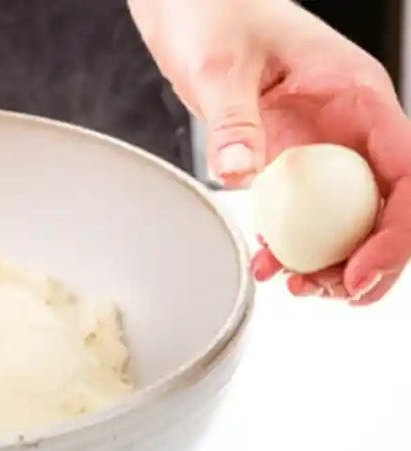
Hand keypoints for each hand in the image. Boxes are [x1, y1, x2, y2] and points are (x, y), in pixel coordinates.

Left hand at [131, 0, 410, 304]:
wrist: (188, 3)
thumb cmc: (215, 13)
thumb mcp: (219, 67)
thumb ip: (233, 121)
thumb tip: (238, 173)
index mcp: (356, 95)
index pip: (405, 171)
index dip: (395, 230)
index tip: (360, 271)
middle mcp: (349, 123)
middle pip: (387, 203)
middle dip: (369, 257)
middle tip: (330, 295)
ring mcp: (321, 142)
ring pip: (348, 215)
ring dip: (331, 258)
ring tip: (297, 287)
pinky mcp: (288, 156)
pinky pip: (304, 211)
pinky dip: (293, 243)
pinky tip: (268, 265)